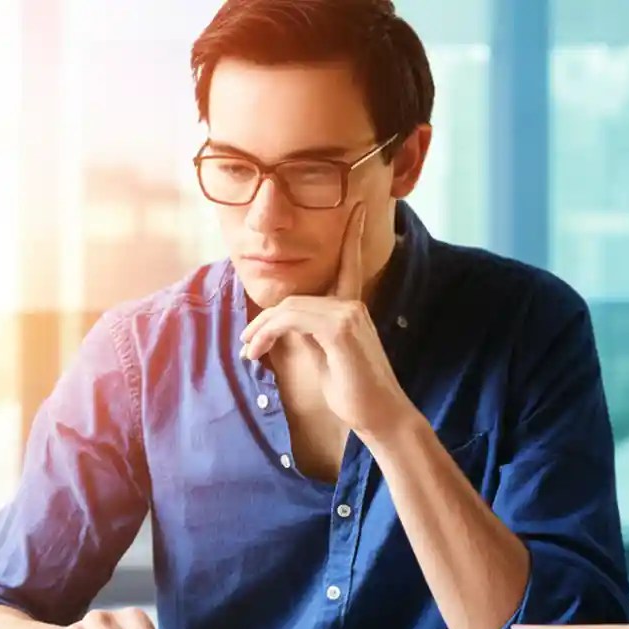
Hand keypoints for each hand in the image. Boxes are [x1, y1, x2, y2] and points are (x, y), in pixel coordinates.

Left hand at [239, 203, 415, 441]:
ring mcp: (348, 315)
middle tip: (247, 346)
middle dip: (265, 320)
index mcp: (352, 310)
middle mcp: (352, 306)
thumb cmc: (356, 394)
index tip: (360, 209)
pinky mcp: (340, 330)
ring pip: (289, 309)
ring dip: (261, 330)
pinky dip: (268, 333)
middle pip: (295, 298)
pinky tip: (260, 351)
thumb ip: (310, 336)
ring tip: (250, 352)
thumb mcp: (327, 358)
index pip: (350, 265)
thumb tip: (286, 327)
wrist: (381, 418)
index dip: (353, 237)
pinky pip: (291, 320)